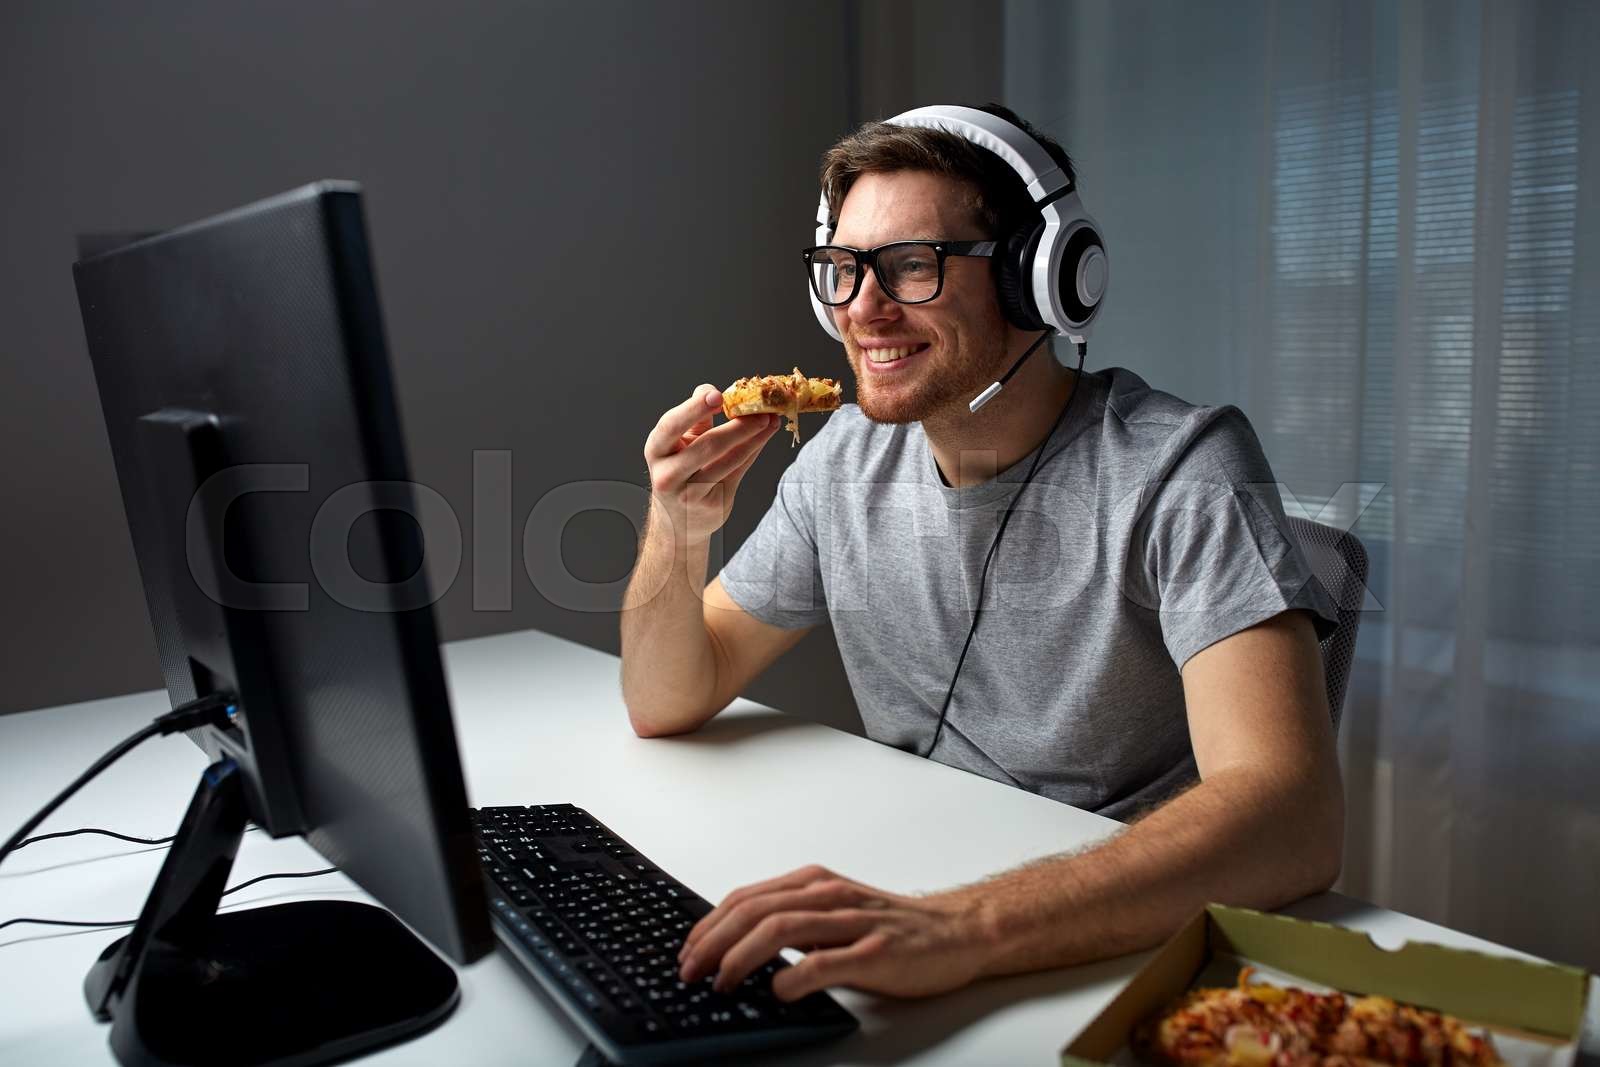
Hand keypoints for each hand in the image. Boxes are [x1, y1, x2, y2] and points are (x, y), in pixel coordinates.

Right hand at [644, 384, 779, 547]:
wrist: (678, 519)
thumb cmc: (680, 471)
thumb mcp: (680, 443)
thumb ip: (695, 418)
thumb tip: (710, 391)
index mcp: (657, 450)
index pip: (671, 426)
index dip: (694, 408)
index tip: (718, 395)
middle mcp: (668, 474)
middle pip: (707, 446)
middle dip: (738, 426)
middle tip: (760, 411)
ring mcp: (690, 494)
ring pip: (729, 460)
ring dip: (754, 437)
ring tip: (770, 420)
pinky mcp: (713, 504)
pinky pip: (739, 471)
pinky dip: (754, 450)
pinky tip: (765, 436)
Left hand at [676, 864, 991, 1000]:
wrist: (955, 932)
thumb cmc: (890, 927)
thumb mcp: (832, 913)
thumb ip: (791, 923)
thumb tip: (733, 948)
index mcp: (813, 884)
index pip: (746, 898)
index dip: (708, 925)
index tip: (686, 952)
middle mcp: (828, 896)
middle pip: (754, 911)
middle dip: (713, 942)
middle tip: (690, 971)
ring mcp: (853, 922)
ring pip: (781, 929)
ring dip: (741, 957)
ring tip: (722, 982)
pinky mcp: (876, 953)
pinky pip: (825, 962)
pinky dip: (794, 977)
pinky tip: (777, 991)